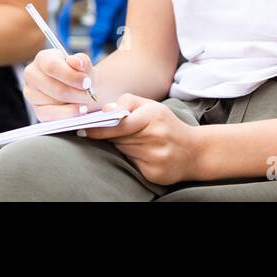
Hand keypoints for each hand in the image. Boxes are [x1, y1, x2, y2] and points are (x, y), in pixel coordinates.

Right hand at [22, 48, 100, 120]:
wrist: (82, 89)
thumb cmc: (80, 74)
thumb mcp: (84, 65)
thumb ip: (81, 61)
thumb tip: (75, 61)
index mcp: (42, 58)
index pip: (51, 66)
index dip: (70, 75)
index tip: (87, 82)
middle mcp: (32, 75)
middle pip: (55, 87)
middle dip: (76, 93)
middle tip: (89, 94)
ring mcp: (32, 94)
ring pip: (54, 102)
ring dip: (75, 103)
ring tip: (85, 99)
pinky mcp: (37, 110)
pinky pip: (52, 115)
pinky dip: (69, 113)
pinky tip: (80, 110)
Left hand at [85, 94, 203, 184]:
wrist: (194, 152)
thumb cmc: (167, 125)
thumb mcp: (152, 106)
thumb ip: (128, 102)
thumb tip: (106, 110)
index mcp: (154, 117)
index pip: (120, 124)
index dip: (99, 128)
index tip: (82, 129)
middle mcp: (156, 137)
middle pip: (119, 139)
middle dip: (109, 136)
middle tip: (103, 132)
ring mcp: (156, 157)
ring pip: (123, 151)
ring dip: (120, 146)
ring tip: (131, 141)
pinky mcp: (155, 173)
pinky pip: (131, 165)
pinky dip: (130, 159)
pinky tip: (141, 154)